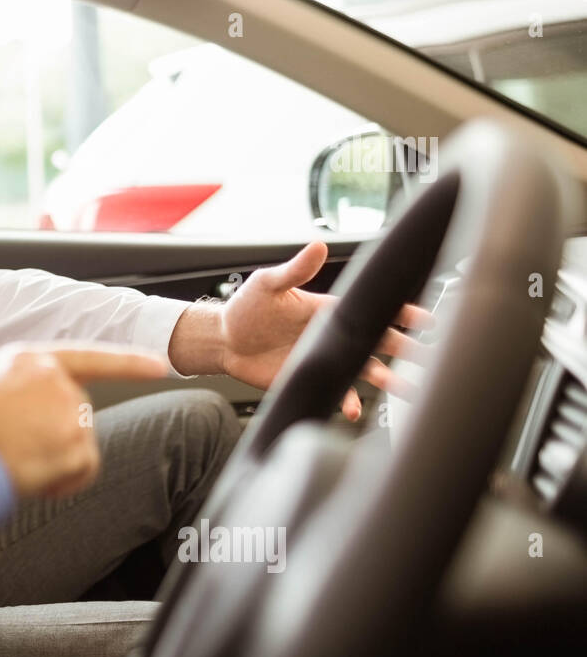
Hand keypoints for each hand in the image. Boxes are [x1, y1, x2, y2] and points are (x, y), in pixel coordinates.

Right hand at [0, 343, 167, 498]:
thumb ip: (20, 392)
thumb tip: (30, 415)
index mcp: (28, 359)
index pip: (91, 358)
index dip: (129, 363)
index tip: (161, 366)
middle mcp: (55, 378)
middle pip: (79, 414)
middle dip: (56, 438)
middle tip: (13, 450)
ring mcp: (69, 409)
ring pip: (80, 445)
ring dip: (55, 462)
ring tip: (14, 459)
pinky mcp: (76, 442)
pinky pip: (83, 470)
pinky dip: (63, 482)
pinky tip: (31, 475)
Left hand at [214, 241, 432, 419]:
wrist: (224, 342)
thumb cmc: (246, 308)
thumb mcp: (269, 284)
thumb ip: (295, 270)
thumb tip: (317, 246)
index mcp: (328, 310)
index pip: (370, 309)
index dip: (399, 313)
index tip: (425, 319)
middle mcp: (332, 335)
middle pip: (377, 342)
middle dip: (406, 349)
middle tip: (431, 356)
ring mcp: (324, 359)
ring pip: (364, 370)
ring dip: (387, 380)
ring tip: (408, 390)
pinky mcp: (311, 378)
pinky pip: (338, 392)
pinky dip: (349, 401)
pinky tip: (354, 409)